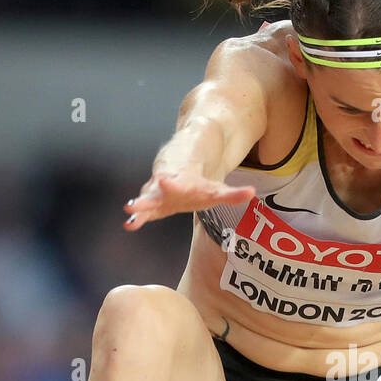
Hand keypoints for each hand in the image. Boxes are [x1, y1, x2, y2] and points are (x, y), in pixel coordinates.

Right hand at [123, 168, 254, 230]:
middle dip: (147, 198)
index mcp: (185, 181)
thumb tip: (251, 193)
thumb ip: (232, 194)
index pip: (179, 182)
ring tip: (129, 212)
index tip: (164, 180)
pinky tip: (130, 224)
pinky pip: (145, 210)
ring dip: (139, 206)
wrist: (189, 156)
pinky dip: (138, 217)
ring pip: (147, 198)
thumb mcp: (217, 188)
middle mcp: (169, 185)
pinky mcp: (155, 203)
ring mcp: (159, 193)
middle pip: (157, 191)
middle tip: (134, 204)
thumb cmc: (202, 178)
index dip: (172, 183)